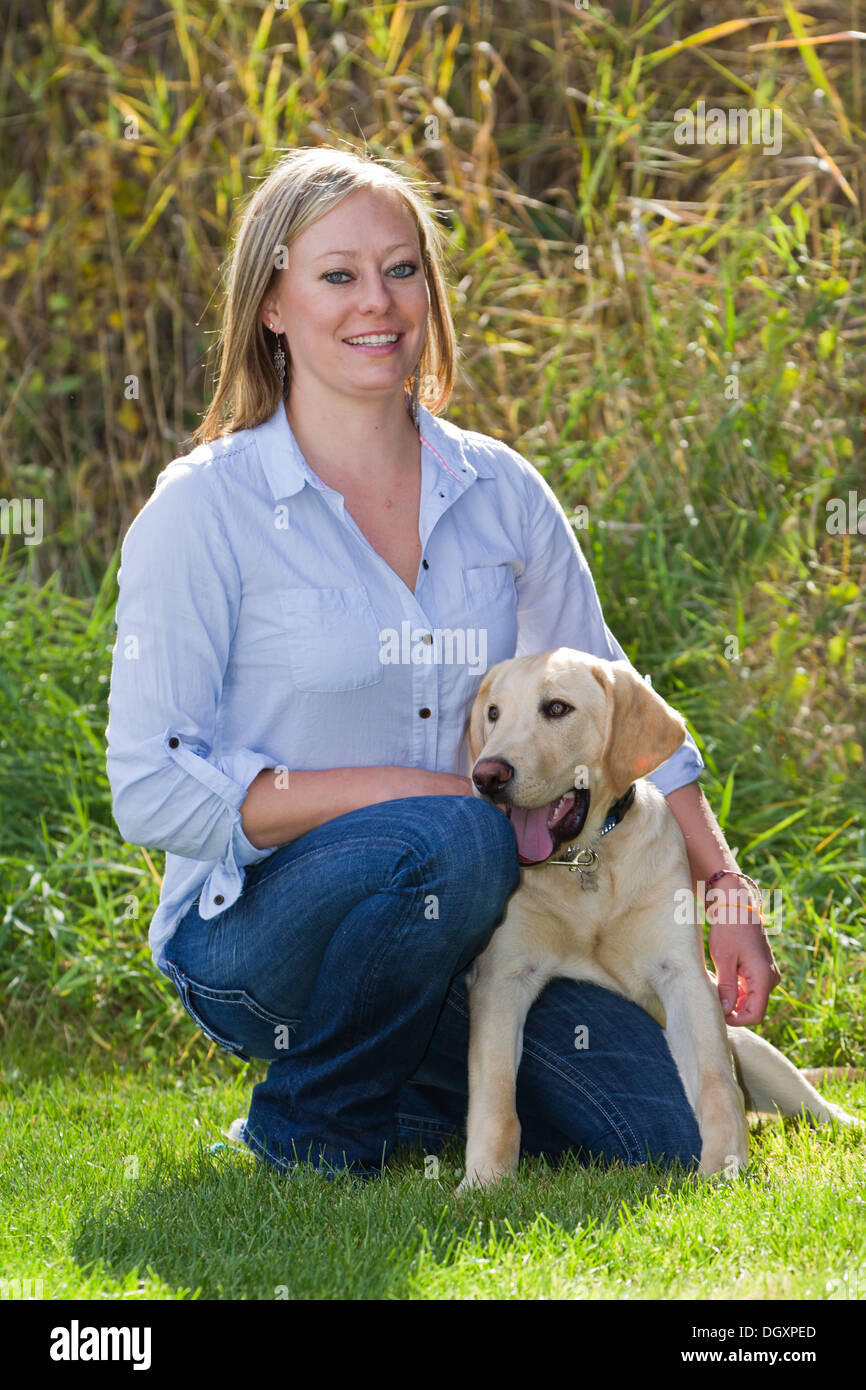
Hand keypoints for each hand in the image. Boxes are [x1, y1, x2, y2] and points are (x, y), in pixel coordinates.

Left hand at [706, 875, 781, 1025]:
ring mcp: (767, 974)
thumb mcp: (723, 958)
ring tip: (711, 981)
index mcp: (764, 978)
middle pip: (751, 1009)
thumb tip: (725, 1011)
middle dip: (730, 1007)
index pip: (754, 1015)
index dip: (734, 1019)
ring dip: (730, 997)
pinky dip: (733, 988)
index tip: (715, 1009)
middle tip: (709, 992)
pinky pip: (749, 989)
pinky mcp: (760, 970)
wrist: (737, 904)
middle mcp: (771, 979)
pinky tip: (717, 977)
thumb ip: (726, 987)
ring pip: (749, 999)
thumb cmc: (729, 928)